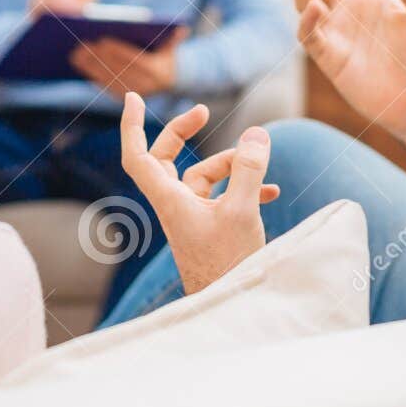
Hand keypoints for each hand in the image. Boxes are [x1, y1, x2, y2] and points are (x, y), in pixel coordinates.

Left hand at [71, 26, 188, 96]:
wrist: (169, 77)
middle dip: (100, 58)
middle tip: (82, 45)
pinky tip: (80, 64)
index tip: (102, 40)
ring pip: (108, 78)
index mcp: (157, 72)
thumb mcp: (172, 44)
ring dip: (91, 67)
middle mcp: (146, 85)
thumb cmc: (166, 53)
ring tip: (76, 54)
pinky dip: (91, 74)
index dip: (118, 50)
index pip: (135, 60)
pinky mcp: (122, 97)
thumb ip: (174, 37)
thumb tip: (181, 29)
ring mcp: (132, 93)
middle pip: (118, 69)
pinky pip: (104, 84)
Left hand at [119, 92, 279, 293]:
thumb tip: (257, 133)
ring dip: (232, 167)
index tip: (133, 98)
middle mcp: (176, 207)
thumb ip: (249, 170)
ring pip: (203, 177)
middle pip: (167, 159)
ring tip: (262, 170)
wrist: (230, 308)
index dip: (132, 126)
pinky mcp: (210, 229)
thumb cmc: (228, 267)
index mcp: (170, 201)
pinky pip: (222, 197)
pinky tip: (272, 192)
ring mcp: (193, 218)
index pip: (138, 157)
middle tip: (204, 112)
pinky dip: (244, 188)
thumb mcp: (243, 212)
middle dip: (184, 133)